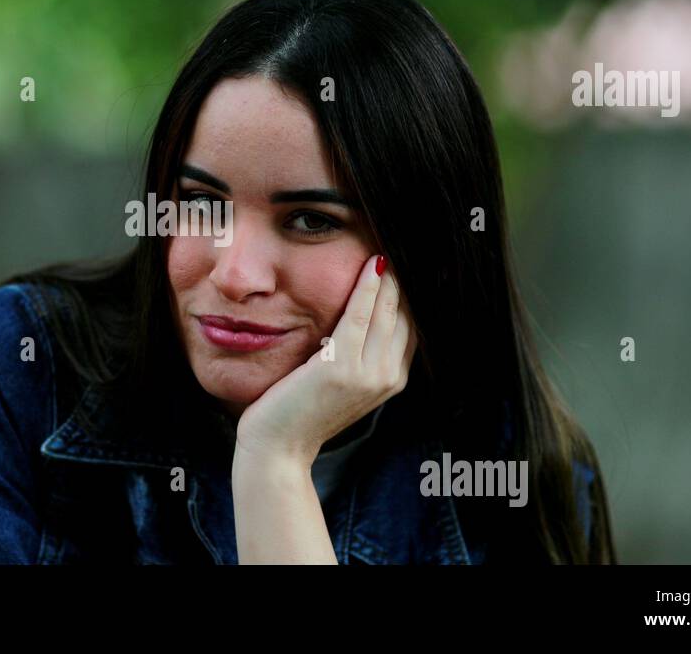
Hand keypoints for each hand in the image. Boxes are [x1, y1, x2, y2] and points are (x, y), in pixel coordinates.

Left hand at [234, 254, 417, 465]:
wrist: (279, 447)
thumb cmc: (302, 410)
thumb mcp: (341, 381)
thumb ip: (359, 354)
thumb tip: (364, 314)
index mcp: (392, 380)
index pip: (411, 325)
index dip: (411, 293)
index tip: (407, 262)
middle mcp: (388, 377)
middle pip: (405, 315)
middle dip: (405, 279)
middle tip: (402, 243)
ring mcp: (368, 374)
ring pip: (388, 312)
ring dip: (390, 277)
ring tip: (388, 246)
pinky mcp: (341, 367)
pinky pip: (360, 316)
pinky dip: (368, 288)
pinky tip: (372, 264)